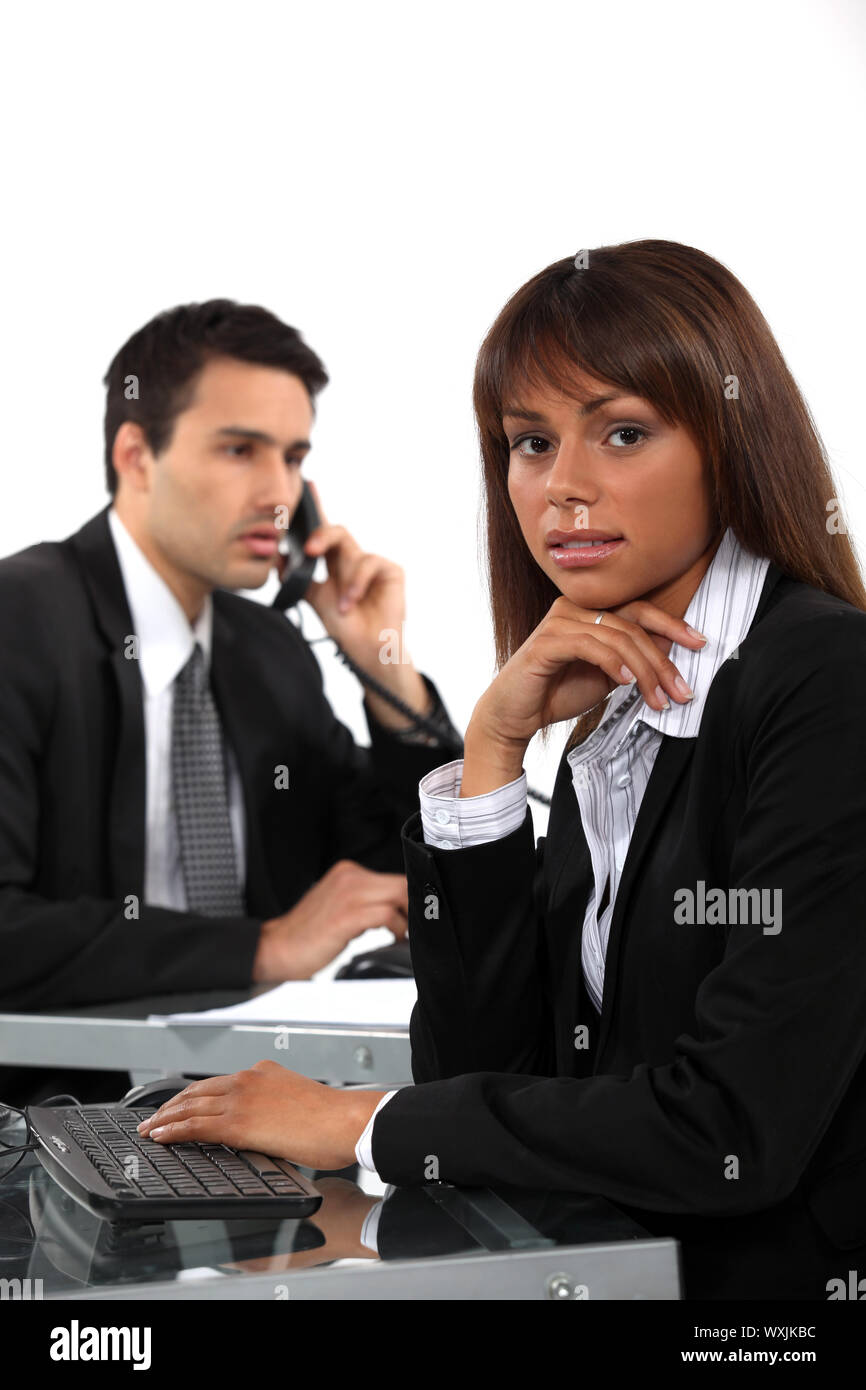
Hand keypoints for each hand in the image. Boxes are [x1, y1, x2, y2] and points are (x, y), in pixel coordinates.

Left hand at [136, 1062, 385, 1171]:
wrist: (345, 1121)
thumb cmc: (333, 1120)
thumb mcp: (297, 1104)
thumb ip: (274, 1109)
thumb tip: (264, 1128)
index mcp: (264, 1072)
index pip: (219, 1083)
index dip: (194, 1095)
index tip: (180, 1105)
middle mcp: (249, 1079)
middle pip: (198, 1091)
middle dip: (172, 1105)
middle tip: (154, 1117)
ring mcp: (242, 1098)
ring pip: (191, 1106)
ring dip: (165, 1118)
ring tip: (149, 1128)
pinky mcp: (239, 1122)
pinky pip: (196, 1126)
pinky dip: (174, 1130)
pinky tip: (161, 1136)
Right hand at [252, 859, 408, 981]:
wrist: (277, 948)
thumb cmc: (308, 933)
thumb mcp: (339, 905)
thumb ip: (365, 899)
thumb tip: (398, 908)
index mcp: (347, 872)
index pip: (393, 877)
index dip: (409, 898)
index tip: (414, 916)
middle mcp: (348, 877)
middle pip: (400, 883)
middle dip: (413, 907)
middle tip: (414, 927)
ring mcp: (347, 894)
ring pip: (398, 895)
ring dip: (407, 918)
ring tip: (403, 935)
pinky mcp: (347, 915)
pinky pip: (386, 915)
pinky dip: (397, 928)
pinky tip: (394, 939)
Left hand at [296, 480, 407, 660]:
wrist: (366, 649)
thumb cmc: (344, 626)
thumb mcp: (314, 597)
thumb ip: (298, 576)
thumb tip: (278, 556)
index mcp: (334, 562)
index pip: (323, 529)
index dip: (316, 506)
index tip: (305, 486)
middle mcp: (353, 559)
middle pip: (336, 531)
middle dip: (320, 536)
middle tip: (308, 549)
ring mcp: (373, 565)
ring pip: (351, 548)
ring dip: (343, 579)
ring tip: (342, 603)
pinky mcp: (391, 571)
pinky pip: (370, 563)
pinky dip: (357, 583)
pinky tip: (353, 601)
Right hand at [462, 598, 706, 792]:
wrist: (515, 716)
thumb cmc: (556, 693)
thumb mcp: (606, 676)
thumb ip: (631, 660)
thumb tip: (670, 652)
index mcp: (588, 611)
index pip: (638, 609)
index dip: (672, 624)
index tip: (700, 642)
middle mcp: (573, 609)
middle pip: (632, 624)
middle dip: (662, 660)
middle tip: (680, 690)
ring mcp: (558, 622)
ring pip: (616, 637)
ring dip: (644, 671)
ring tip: (658, 699)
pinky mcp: (546, 642)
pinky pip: (590, 645)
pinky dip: (613, 663)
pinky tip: (626, 682)